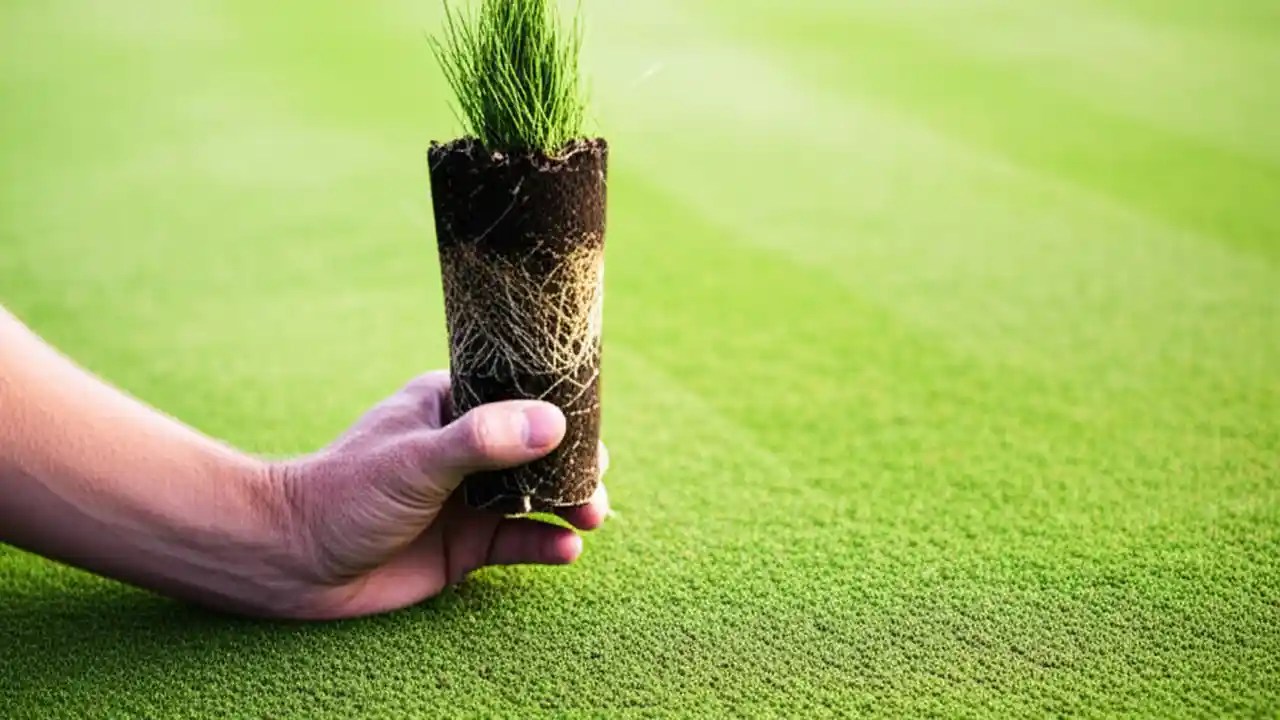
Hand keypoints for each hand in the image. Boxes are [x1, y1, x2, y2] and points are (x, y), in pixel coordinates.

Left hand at [268, 371, 609, 619]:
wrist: (295, 562)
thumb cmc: (345, 492)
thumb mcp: (417, 458)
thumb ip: (482, 440)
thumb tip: (554, 424)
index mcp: (452, 406)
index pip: (519, 394)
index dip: (561, 406)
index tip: (596, 419)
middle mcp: (468, 448)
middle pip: (539, 449)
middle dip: (574, 462)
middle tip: (596, 477)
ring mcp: (469, 498)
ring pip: (537, 496)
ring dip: (570, 504)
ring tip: (593, 516)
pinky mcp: (467, 545)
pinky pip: (520, 541)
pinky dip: (546, 544)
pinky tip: (567, 549)